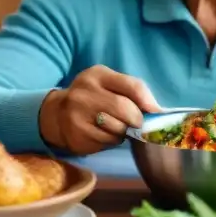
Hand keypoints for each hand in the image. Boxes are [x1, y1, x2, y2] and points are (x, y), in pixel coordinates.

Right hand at [40, 65, 161, 155]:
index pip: (133, 86)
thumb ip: (132, 93)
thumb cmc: (94, 98)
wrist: (57, 114)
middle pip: (124, 108)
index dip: (148, 102)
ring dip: (123, 132)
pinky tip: (103, 134)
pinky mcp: (76, 134)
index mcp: (97, 75)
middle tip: (136, 124)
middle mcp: (84, 92)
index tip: (155, 112)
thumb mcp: (109, 85)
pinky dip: (111, 141)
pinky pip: (106, 141)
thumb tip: (158, 112)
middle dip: (136, 119)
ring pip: (116, 128)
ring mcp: (77, 114)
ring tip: (115, 127)